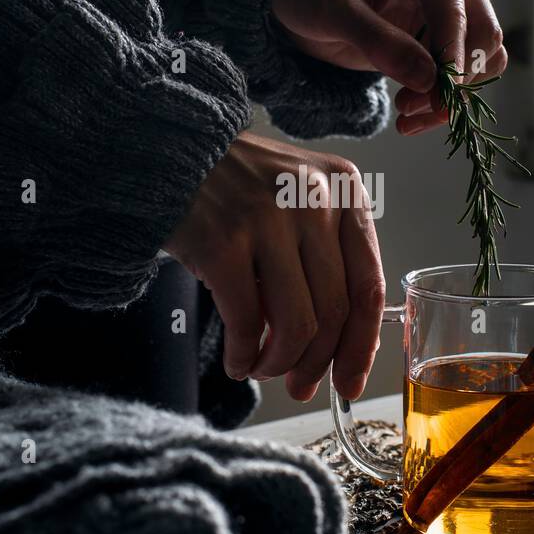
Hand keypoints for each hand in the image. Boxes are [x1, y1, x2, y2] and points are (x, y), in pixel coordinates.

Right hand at [163, 132, 383, 402]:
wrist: (165, 148)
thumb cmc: (232, 182)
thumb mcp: (296, 196)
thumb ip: (323, 254)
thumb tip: (335, 344)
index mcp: (344, 189)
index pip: (369, 285)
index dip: (361, 346)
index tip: (349, 381)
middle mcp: (315, 200)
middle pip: (336, 312)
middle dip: (317, 363)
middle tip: (299, 386)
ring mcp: (270, 219)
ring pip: (297, 324)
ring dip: (279, 362)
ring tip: (260, 367)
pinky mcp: (224, 241)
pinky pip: (246, 321)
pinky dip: (242, 354)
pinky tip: (236, 361)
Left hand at [268, 0, 506, 134]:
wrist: (302, 1)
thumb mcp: (332, 10)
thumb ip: (377, 40)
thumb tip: (429, 80)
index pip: (457, 11)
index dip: (451, 56)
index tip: (437, 97)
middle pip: (483, 36)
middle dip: (453, 80)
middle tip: (409, 107)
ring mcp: (454, 9)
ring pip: (482, 62)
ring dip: (452, 96)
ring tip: (406, 113)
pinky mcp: (446, 40)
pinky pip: (465, 78)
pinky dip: (445, 102)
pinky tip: (411, 117)